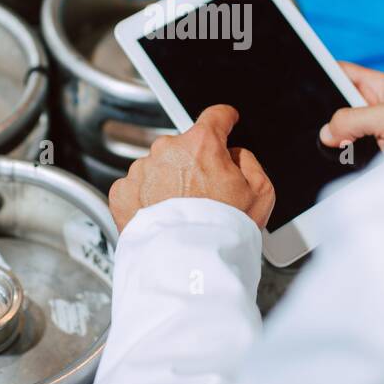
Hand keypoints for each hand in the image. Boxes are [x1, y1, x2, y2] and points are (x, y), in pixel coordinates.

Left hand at [108, 104, 275, 231]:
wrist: (186, 265)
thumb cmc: (221, 232)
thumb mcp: (260, 193)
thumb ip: (249, 162)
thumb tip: (235, 156)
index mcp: (201, 145)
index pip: (216, 117)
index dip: (225, 118)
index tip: (226, 120)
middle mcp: (167, 150)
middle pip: (185, 148)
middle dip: (194, 164)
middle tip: (205, 195)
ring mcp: (141, 170)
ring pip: (160, 167)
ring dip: (169, 182)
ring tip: (182, 213)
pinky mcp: (123, 192)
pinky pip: (138, 187)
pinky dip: (147, 198)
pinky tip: (163, 217)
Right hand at [320, 62, 383, 151]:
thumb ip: (355, 118)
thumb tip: (328, 131)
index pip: (344, 71)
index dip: (323, 73)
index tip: (303, 80)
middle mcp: (377, 107)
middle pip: (337, 103)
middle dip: (328, 114)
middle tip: (330, 128)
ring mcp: (374, 131)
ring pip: (340, 130)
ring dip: (336, 139)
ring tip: (345, 147)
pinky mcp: (371, 153)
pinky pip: (346, 150)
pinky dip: (342, 156)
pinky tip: (346, 160)